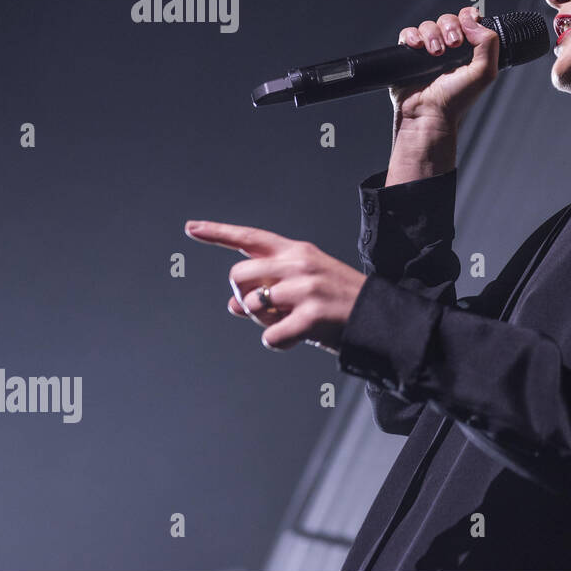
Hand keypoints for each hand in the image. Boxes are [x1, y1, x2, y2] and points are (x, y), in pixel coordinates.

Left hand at [183, 220, 367, 353]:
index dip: (217, 233)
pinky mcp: (311, 315)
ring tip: (288, 322)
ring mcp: (305, 288)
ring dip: (262, 322)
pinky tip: (297, 338)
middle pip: (237, 276)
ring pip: (249, 305)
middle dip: (242, 298)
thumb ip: (270, 289)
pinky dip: (277, 343)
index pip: (250, 238)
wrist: (380, 318)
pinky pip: (269, 336)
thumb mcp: (305, 287)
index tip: (190, 228)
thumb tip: (231, 306)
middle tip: (269, 311)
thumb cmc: (339, 304)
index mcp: (298, 251)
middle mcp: (299, 263)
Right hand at [391, 5, 498, 131]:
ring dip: (432, 35)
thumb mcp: (484, 73)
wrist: (430, 114)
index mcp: (468, 51)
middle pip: (448, 19)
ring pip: (428, 25)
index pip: (468, 20)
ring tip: (435, 53)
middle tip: (453, 44)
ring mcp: (427, 51)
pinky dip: (412, 36)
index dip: (467, 17)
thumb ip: (488, 43)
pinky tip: (417, 47)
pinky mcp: (408, 55)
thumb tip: (472, 19)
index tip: (468, 24)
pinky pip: (408, 33)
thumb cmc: (457, 99)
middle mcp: (449, 49)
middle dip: (450, 27)